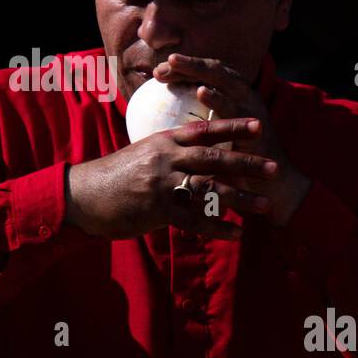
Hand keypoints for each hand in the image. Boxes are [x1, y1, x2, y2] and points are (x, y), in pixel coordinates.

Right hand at [65, 117, 278, 239]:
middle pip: (214, 158)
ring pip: (209, 189)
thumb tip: (191, 152)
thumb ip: (168, 153)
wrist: (83, 194)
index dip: (233, 126)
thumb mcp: (141, 153)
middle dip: (246, 162)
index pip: (204, 129)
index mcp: (163, 141)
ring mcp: (162, 184)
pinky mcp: (157, 209)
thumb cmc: (113, 175)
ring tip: (265, 204)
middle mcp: (166, 158)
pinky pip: (194, 220)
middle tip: (274, 166)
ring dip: (240, 197)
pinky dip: (217, 227)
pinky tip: (236, 233)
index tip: (258, 125)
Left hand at [153, 53, 311, 225]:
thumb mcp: (217, 143)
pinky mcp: (258, 127)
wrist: (273, 188)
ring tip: (176, 64)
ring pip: (226, 82)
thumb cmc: (239, 167)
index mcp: (236, 100)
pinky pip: (236, 110)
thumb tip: (165, 127)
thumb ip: (198, 130)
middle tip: (166, 61)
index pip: (210, 76)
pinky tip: (202, 91)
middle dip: (191, 63)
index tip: (159, 71)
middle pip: (217, 71)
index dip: (187, 68)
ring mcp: (253, 111)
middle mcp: (246, 99)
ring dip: (200, 70)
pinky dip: (219, 97)